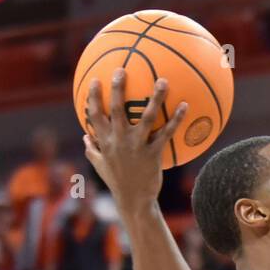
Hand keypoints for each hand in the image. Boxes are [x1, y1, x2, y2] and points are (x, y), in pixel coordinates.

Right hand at [83, 72, 186, 213]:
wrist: (134, 200)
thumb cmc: (117, 182)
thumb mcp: (100, 166)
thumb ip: (92, 149)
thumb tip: (84, 136)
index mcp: (104, 141)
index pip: (94, 115)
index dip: (93, 97)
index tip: (94, 80)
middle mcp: (119, 140)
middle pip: (116, 109)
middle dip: (117, 87)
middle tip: (122, 69)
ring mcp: (136, 146)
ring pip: (146, 117)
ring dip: (156, 97)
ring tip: (163, 81)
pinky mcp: (153, 153)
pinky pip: (166, 133)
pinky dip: (176, 119)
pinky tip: (185, 106)